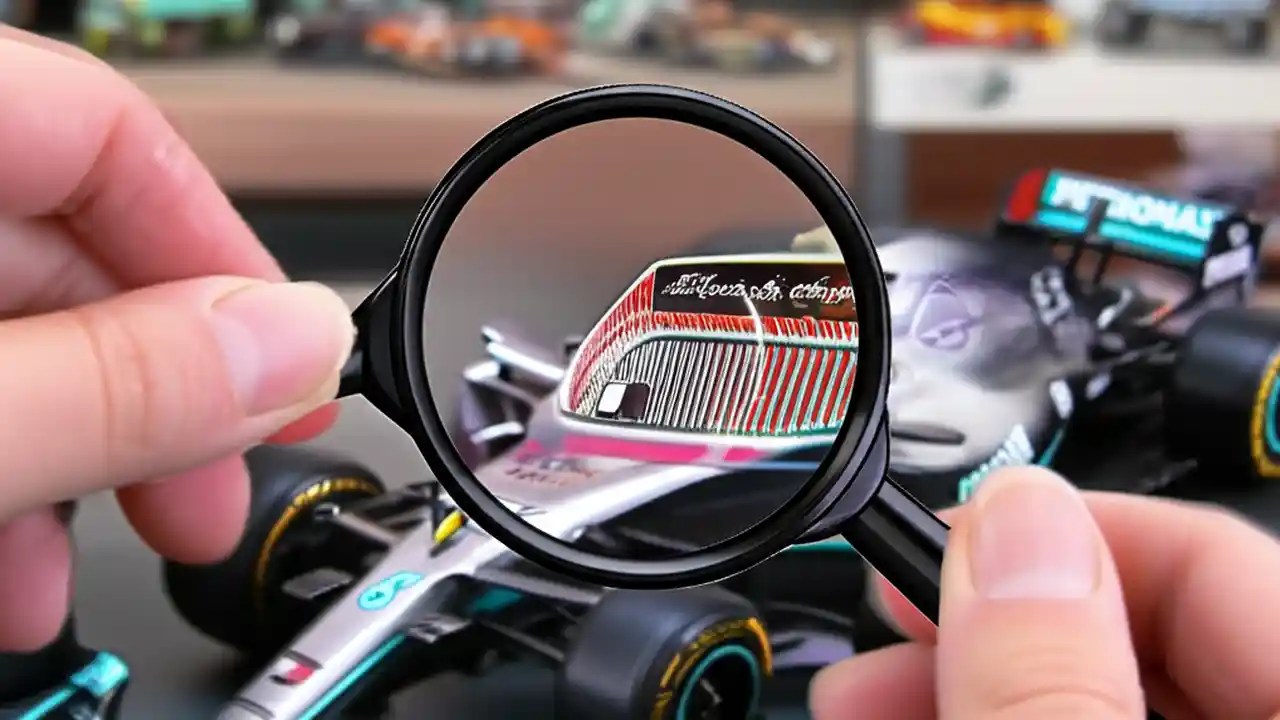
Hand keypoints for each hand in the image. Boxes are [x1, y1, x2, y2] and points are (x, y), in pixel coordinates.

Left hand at [0, 31, 353, 650]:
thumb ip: (115, 388)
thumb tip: (291, 350)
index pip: (100, 124)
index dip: (220, 253)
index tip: (287, 375)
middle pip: (54, 241)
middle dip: (150, 397)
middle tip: (206, 498)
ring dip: (68, 457)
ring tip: (79, 571)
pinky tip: (2, 560)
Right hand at [811, 467, 1279, 719]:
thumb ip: (1047, 687)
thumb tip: (1018, 522)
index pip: (1220, 558)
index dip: (1064, 527)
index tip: (939, 541)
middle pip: (1152, 632)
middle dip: (992, 617)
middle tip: (886, 626)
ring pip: (1110, 696)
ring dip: (976, 676)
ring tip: (865, 697)